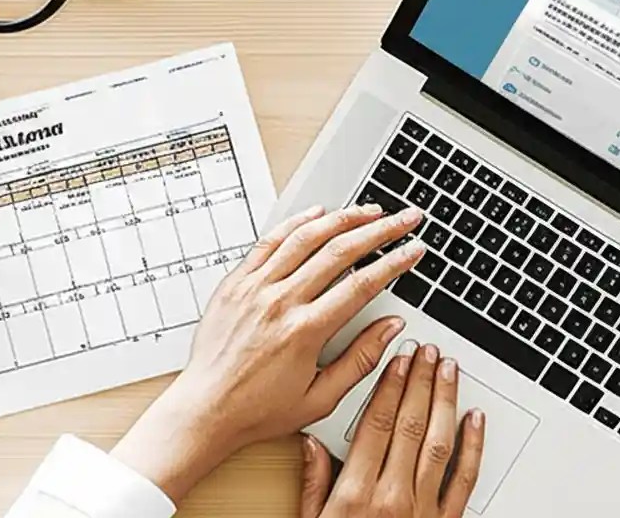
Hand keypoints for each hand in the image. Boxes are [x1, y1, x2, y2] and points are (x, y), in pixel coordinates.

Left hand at [111, 203, 427, 502]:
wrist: (206, 409)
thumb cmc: (259, 409)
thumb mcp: (321, 398)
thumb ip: (361, 359)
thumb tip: (392, 328)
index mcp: (305, 332)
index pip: (362, 284)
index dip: (394, 262)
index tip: (414, 249)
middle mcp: (280, 303)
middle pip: (340, 251)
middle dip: (379, 230)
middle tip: (403, 218)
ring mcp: (255, 288)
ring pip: (306, 238)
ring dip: (342, 218)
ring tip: (369, 211)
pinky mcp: (235, 283)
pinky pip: (269, 242)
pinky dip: (296, 223)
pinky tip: (317, 214)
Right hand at [300, 341, 485, 517]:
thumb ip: (313, 485)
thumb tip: (311, 444)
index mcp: (356, 496)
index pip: (376, 425)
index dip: (388, 386)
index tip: (395, 359)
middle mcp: (393, 499)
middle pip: (409, 425)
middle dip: (419, 382)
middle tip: (426, 351)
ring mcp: (424, 512)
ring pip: (439, 442)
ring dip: (445, 400)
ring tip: (448, 370)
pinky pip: (465, 479)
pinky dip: (473, 445)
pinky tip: (475, 419)